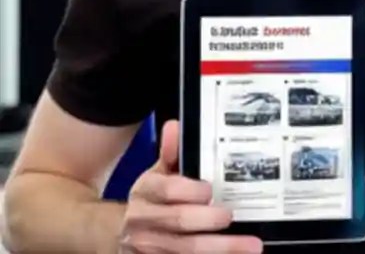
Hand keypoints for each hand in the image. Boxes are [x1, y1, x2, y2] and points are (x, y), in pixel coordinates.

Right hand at [119, 120, 262, 252]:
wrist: (112, 234)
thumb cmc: (149, 201)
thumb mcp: (155, 176)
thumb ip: (170, 153)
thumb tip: (175, 126)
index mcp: (146, 192)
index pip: (166, 189)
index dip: (188, 190)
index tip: (210, 190)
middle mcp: (143, 221)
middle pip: (177, 221)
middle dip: (206, 220)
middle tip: (230, 216)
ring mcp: (147, 247)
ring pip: (184, 249)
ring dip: (219, 249)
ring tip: (251, 247)